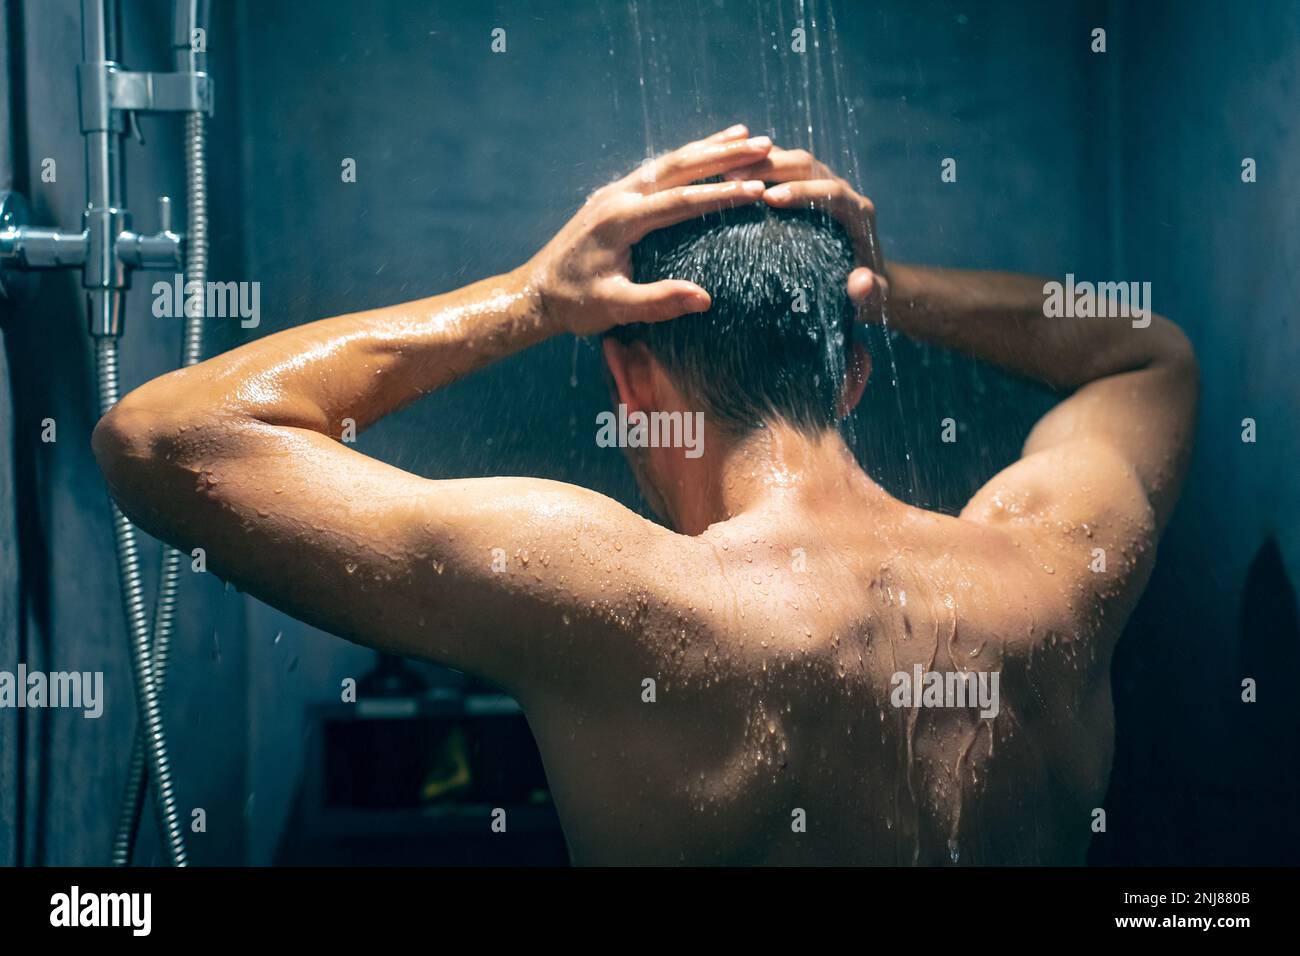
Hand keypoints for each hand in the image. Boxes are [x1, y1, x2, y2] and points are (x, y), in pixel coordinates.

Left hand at [525, 125, 772, 335]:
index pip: (681, 200)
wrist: (534, 294)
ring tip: (747, 134)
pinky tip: (705, 151)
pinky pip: (656, 169)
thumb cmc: (574, 305)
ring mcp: (614, 192)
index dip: (721, 194)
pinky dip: (686, 158)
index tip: (758, 189)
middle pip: (679, 166)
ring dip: (708, 147)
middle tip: (765, 145)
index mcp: (621, 220)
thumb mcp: (615, 309)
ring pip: (668, 160)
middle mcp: (618, 196)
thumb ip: (658, 302)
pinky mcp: (613, 196)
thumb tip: (704, 298)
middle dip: (724, 154)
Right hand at [724, 145, 887, 321]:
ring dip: (758, 161)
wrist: (862, 281)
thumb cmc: (863, 294)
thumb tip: (860, 281)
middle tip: (736, 178)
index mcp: (859, 213)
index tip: (770, 199)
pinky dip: (754, 166)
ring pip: (791, 160)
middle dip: (773, 167)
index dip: (803, 191)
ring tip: (724, 172)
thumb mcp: (870, 300)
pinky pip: (779, 167)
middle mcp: (841, 192)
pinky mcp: (804, 186)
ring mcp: (821, 184)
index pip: (832, 192)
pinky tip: (725, 175)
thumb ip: (870, 293)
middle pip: (808, 165)